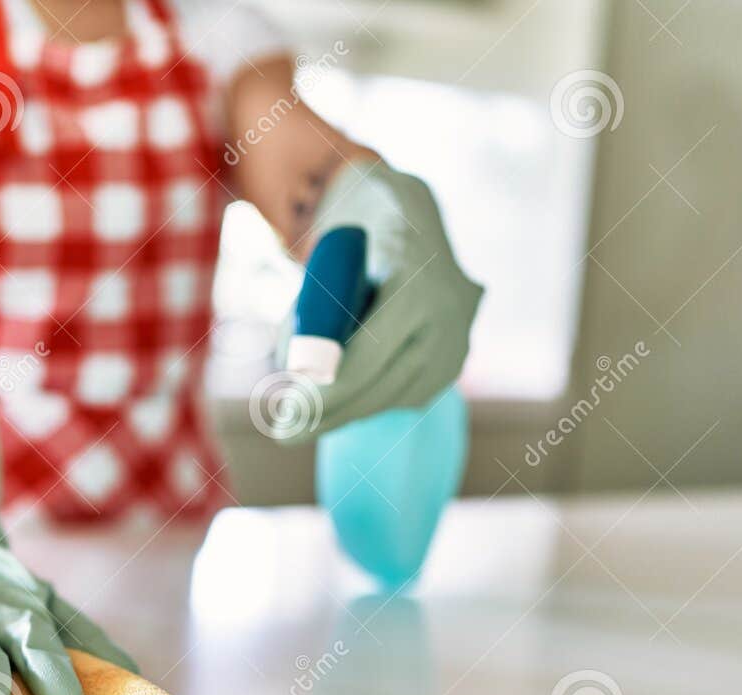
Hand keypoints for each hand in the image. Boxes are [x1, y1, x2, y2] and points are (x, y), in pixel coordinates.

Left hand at [276, 161, 481, 443]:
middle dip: (328, 414)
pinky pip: (408, 396)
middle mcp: (447, 315)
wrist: (409, 213)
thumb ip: (307, 306)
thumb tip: (291, 369)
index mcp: (415, 282)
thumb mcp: (326, 252)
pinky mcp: (455, 361)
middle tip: (283, 433)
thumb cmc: (357, 227)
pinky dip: (369, 403)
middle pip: (381, 385)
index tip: (289, 412)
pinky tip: (336, 410)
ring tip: (298, 426)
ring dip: (345, 415)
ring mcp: (458, 340)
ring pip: (394, 397)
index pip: (367, 356)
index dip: (327, 392)